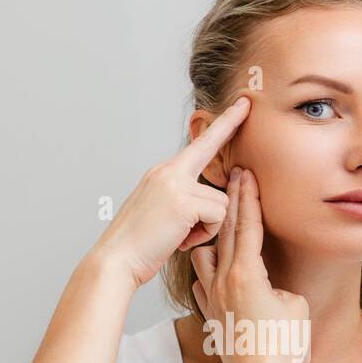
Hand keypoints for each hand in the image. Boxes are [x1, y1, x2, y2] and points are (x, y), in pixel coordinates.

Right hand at [93, 95, 251, 288]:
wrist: (115, 260)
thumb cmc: (137, 245)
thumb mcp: (158, 211)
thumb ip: (181, 198)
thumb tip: (209, 202)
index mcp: (162, 173)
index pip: (198, 145)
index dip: (222, 125)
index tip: (241, 105)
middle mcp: (167, 171)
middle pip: (210, 148)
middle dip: (230, 126)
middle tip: (246, 102)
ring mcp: (175, 183)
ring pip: (221, 200)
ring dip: (208, 226)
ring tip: (181, 237)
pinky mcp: (183, 201)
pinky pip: (217, 215)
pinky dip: (205, 234)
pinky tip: (181, 241)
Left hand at [190, 166, 309, 362]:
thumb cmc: (282, 346)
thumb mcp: (295, 305)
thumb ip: (280, 285)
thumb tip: (271, 285)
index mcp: (247, 273)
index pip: (248, 225)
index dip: (248, 197)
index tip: (247, 174)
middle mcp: (225, 280)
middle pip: (226, 231)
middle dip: (231, 201)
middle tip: (234, 176)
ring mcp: (213, 297)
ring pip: (206, 255)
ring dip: (214, 238)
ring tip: (218, 223)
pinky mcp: (210, 313)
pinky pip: (203, 282)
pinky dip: (208, 270)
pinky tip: (213, 267)